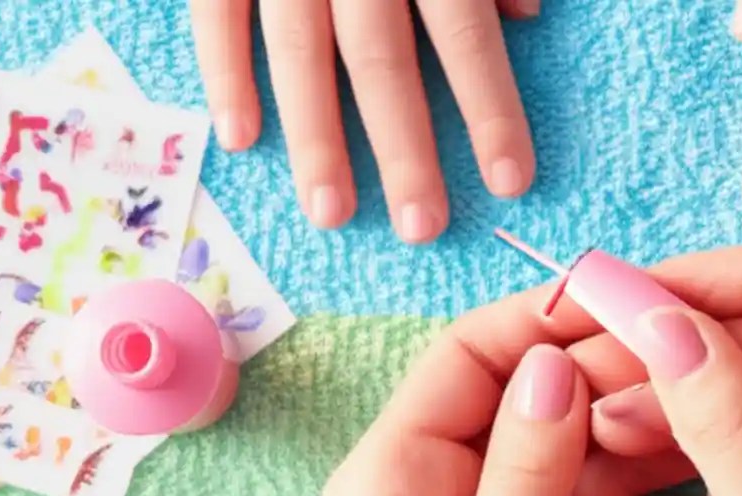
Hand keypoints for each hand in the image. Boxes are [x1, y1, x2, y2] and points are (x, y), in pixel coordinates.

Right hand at [189, 0, 536, 240]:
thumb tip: (524, 12)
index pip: (465, 35)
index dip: (490, 109)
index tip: (511, 182)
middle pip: (382, 59)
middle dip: (403, 148)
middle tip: (420, 227)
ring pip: (299, 50)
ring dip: (315, 135)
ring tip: (331, 213)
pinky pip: (216, 12)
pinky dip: (223, 71)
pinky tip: (241, 138)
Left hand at [318, 299, 701, 495]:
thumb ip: (517, 488)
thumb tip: (552, 365)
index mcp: (400, 484)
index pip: (471, 362)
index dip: (547, 319)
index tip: (632, 299)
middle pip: (547, 404)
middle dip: (624, 384)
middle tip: (710, 373)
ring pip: (597, 463)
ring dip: (661, 448)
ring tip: (734, 434)